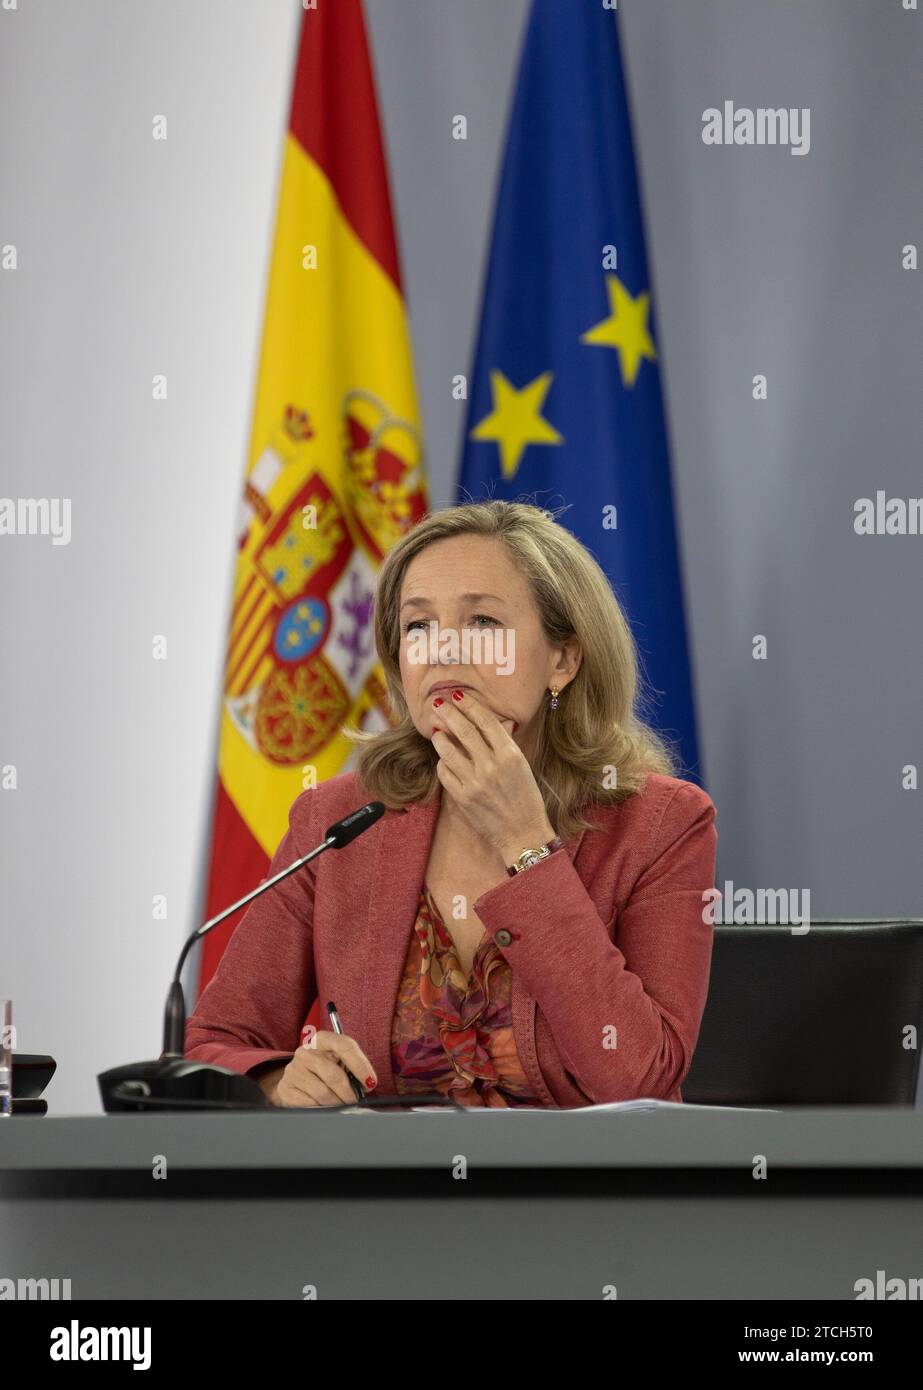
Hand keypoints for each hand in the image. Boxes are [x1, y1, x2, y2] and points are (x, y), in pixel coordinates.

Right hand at [268, 1031, 376, 1106]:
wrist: (298, 1080)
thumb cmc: (326, 1070)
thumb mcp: (339, 1062)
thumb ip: (353, 1069)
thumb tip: (368, 1085)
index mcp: (323, 1039)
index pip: (345, 1045)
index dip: (361, 1065)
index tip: (370, 1082)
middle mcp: (306, 1051)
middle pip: (334, 1075)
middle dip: (349, 1093)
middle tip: (355, 1102)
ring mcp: (294, 1070)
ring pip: (323, 1093)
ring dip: (337, 1104)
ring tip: (341, 1106)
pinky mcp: (286, 1089)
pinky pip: (310, 1105)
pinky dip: (322, 1109)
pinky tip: (324, 1107)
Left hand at [430, 689, 553, 860]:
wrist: (522, 833)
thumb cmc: (525, 797)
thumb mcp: (522, 766)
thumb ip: (505, 743)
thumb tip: (494, 721)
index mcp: (510, 755)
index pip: (486, 721)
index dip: (469, 705)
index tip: (458, 695)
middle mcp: (492, 766)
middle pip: (464, 730)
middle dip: (448, 713)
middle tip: (437, 703)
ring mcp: (475, 782)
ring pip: (448, 750)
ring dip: (440, 737)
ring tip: (437, 730)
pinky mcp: (463, 798)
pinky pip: (445, 772)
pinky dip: (442, 763)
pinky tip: (444, 759)